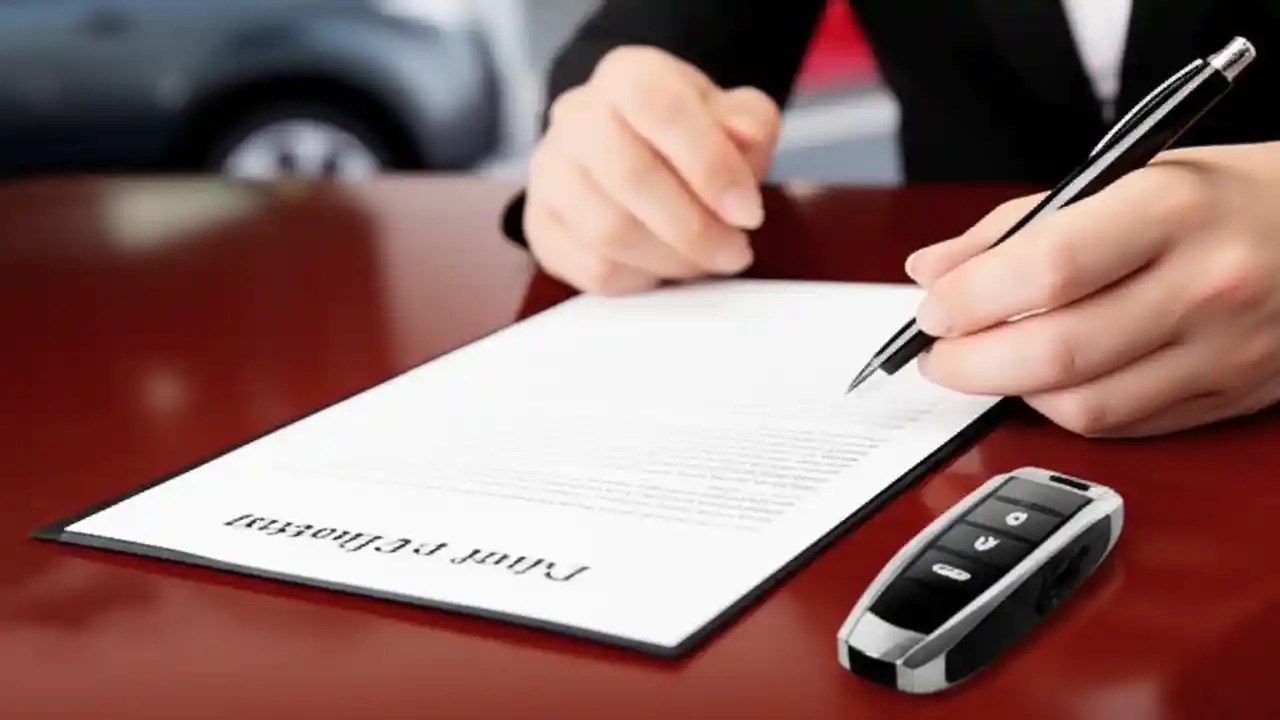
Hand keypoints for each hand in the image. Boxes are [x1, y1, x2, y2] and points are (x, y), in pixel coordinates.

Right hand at [523, 46, 780, 293]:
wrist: (637, 155)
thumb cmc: (691, 140)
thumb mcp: (735, 119)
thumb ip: (749, 123)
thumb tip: (745, 136)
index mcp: (627, 75)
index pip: (659, 107)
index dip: (710, 165)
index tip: (749, 213)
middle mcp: (576, 115)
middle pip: (629, 176)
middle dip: (694, 228)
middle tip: (734, 252)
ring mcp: (549, 171)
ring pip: (608, 231)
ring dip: (671, 259)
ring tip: (705, 262)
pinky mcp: (541, 225)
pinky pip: (592, 268)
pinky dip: (642, 280)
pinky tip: (665, 269)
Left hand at [906, 142, 1279, 436]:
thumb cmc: (1228, 196)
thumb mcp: (1127, 175)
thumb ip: (1018, 225)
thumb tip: (934, 270)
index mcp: (1172, 210)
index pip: (1047, 269)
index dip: (970, 299)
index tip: (932, 308)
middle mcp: (1205, 284)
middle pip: (1057, 352)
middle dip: (970, 362)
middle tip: (937, 353)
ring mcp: (1223, 350)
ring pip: (1084, 406)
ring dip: (1012, 393)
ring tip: (984, 365)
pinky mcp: (1229, 396)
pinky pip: (1124, 426)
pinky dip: (1065, 411)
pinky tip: (1044, 383)